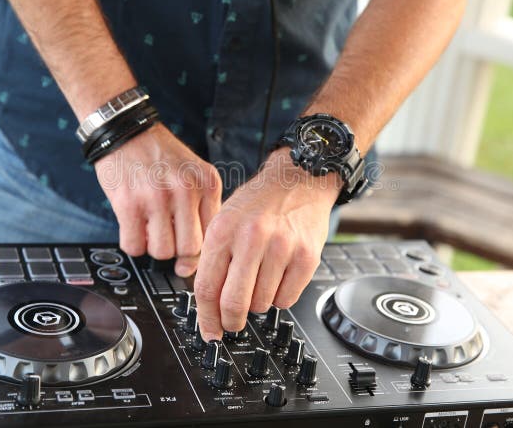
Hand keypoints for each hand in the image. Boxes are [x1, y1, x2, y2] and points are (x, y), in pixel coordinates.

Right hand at [95, 124, 221, 276]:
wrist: (126, 130)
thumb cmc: (160, 156)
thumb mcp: (193, 174)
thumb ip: (200, 211)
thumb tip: (191, 263)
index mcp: (208, 183)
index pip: (213, 236)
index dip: (200, 249)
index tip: (188, 250)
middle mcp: (186, 190)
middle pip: (189, 249)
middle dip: (176, 251)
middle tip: (166, 236)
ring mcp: (157, 197)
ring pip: (162, 252)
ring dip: (152, 247)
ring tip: (149, 228)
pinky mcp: (129, 203)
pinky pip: (134, 246)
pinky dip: (132, 243)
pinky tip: (133, 226)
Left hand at [194, 149, 340, 339]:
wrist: (299, 180)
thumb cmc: (259, 202)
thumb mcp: (224, 220)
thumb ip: (213, 258)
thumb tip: (206, 303)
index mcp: (223, 230)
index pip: (206, 287)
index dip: (206, 317)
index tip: (210, 331)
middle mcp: (251, 238)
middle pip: (233, 303)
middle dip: (230, 321)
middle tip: (232, 323)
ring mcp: (281, 248)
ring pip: (261, 304)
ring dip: (257, 303)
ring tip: (260, 280)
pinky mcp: (306, 257)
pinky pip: (286, 300)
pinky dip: (279, 297)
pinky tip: (278, 277)